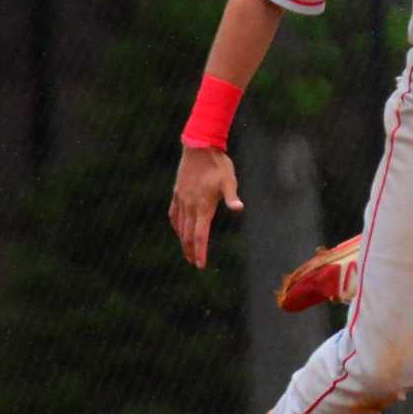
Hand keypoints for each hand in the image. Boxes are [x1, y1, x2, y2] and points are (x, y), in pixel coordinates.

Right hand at [169, 146, 242, 269]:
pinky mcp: (177, 193)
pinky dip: (176, 225)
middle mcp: (190, 205)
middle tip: (194, 263)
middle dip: (191, 250)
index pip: (200, 235)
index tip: (200, 265)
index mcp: (203, 206)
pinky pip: (174, 214)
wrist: (198, 148)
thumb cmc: (218, 165)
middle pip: (188, 234)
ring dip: (183, 240)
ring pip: (180, 226)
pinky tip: (178, 229)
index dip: (200, 251)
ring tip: (187, 250)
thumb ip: (231, 196)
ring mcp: (181, 199)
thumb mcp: (229, 180)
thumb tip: (239, 208)